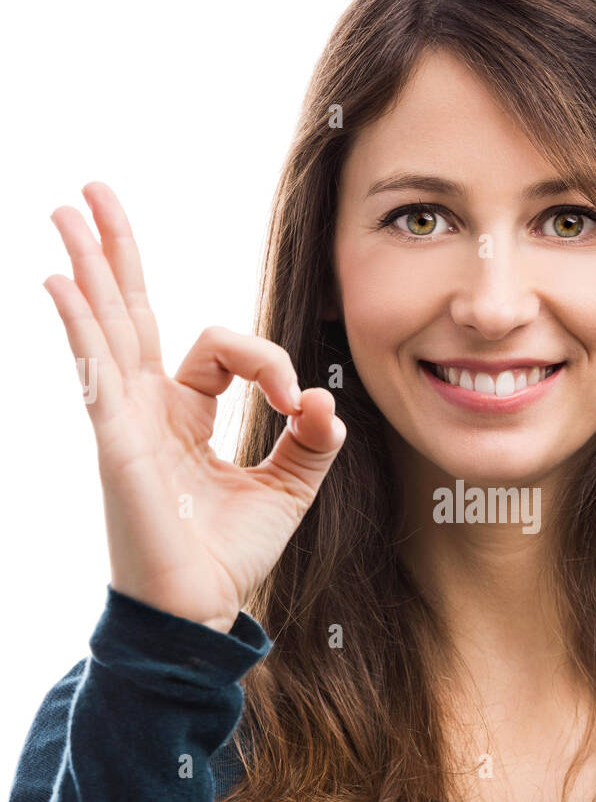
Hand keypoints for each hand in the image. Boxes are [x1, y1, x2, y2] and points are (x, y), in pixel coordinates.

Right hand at [43, 182, 345, 634]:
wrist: (200, 611)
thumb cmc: (229, 554)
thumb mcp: (288, 488)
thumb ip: (312, 441)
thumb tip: (328, 398)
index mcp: (183, 413)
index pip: (220, 347)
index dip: (268, 360)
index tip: (299, 403)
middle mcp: (146, 408)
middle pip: (128, 311)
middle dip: (116, 251)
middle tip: (92, 191)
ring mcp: (124, 422)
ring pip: (105, 328)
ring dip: (90, 265)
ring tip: (68, 208)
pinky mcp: (117, 443)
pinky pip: (96, 374)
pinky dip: (79, 326)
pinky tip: (60, 281)